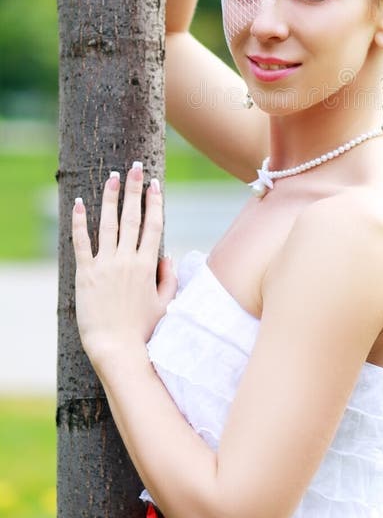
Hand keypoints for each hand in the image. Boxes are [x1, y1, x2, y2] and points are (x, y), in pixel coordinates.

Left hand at [72, 163, 177, 372]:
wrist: (116, 348)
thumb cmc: (144, 330)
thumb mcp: (165, 303)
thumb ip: (168, 277)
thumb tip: (167, 255)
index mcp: (148, 265)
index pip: (153, 225)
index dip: (155, 202)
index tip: (155, 184)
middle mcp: (127, 260)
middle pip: (132, 217)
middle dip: (134, 190)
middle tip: (135, 169)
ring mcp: (105, 265)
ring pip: (108, 224)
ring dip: (111, 198)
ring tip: (112, 177)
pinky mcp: (85, 274)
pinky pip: (81, 242)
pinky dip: (80, 222)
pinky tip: (81, 203)